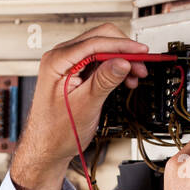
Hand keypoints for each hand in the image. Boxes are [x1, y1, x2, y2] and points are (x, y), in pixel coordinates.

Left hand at [10, 23, 152, 189]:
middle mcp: (60, 58)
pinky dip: (113, 68)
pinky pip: (98, 63)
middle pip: (99, 40)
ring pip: (101, 50)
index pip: (95, 43)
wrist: (47, 149)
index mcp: (56, 62)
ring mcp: (66, 65)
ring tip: (135, 75)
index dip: (122, 46)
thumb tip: (123, 62)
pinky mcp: (74, 73)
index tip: (141, 52)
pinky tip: (125, 79)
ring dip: (121, 60)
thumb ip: (104, 81)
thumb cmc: (56, 133)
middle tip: (142, 64)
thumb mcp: (85, 106)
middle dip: (123, 51)